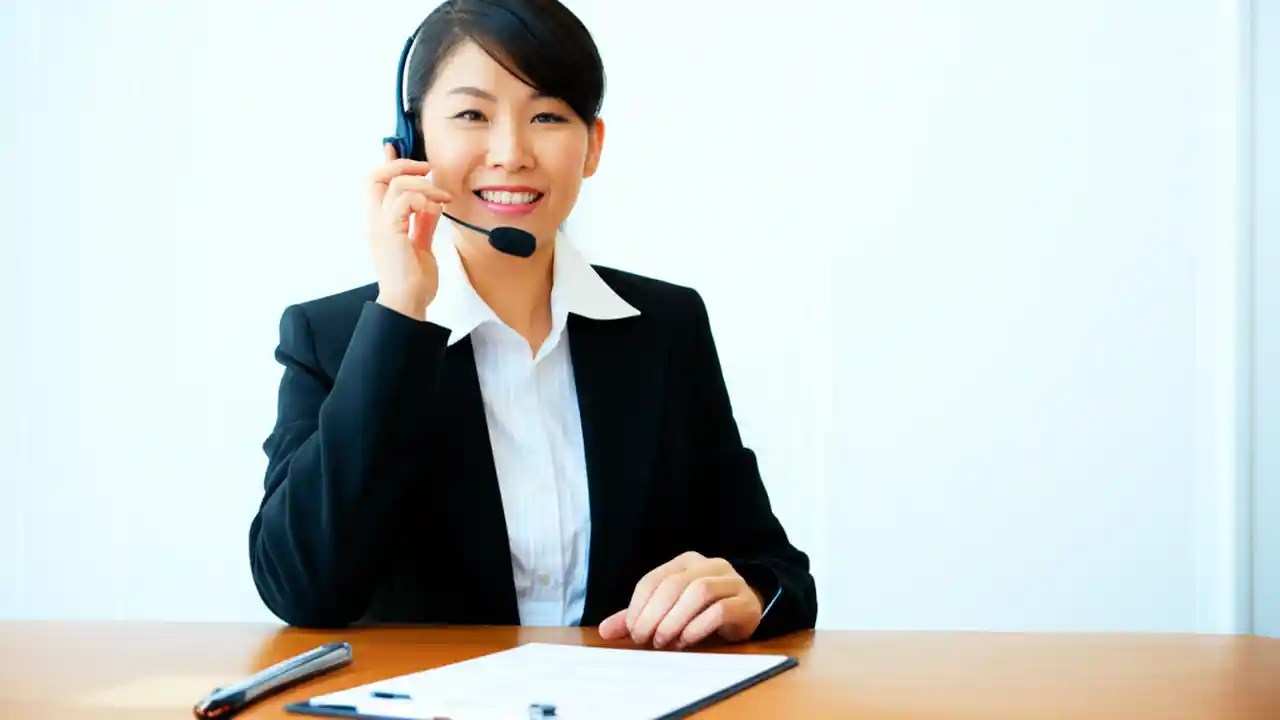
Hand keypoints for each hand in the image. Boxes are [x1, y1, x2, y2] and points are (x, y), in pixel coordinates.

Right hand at [369, 143, 452, 318]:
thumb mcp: (421, 245)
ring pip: (393, 184)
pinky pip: (403, 201)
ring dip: (422, 185)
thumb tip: (431, 203)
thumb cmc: (413, 281)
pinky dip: (422, 199)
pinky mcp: (390, 232)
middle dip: (402, 165)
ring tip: (442, 198)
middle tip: (427, 170)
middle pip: (375, 176)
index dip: (387, 162)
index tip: (396, 147)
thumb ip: (423, 223)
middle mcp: (375, 220)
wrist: (408, 303)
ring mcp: (380, 226)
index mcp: (380, 222)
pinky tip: (435, 209)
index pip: (376, 183)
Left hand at [598, 551, 763, 649]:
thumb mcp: (669, 610)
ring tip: (664, 641)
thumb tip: (605, 631)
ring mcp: (731, 581)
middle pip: (674, 585)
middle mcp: (709, 565)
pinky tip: (686, 641)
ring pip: (698, 592)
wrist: (747, 611)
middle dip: (654, 615)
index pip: (653, 579)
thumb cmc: (702, 610)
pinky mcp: (745, 602)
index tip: (632, 631)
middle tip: (645, 640)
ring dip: (675, 620)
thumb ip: (640, 617)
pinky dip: (698, 626)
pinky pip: (720, 609)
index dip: (638, 606)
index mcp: (686, 562)